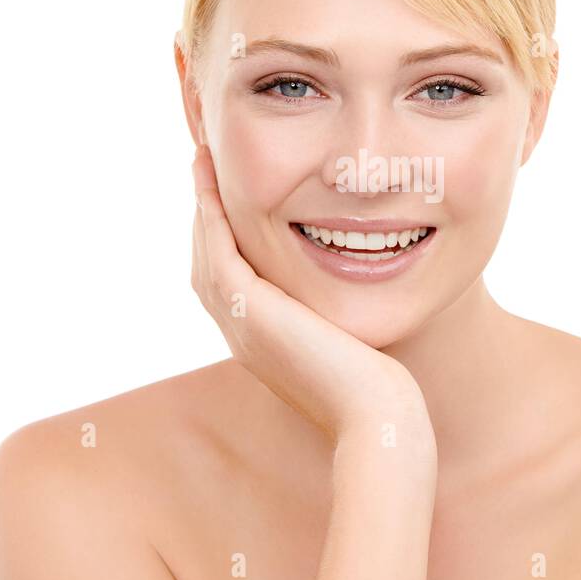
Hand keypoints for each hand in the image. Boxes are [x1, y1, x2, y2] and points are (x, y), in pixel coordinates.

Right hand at [190, 144, 432, 447]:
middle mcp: (240, 334)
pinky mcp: (247, 312)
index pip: (229, 278)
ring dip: (201, 203)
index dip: (225, 235)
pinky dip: (210, 215)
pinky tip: (213, 184)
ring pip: (205, 252)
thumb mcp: (351, 344)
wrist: (374, 417)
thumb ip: (338, 318)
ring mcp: (238, 326)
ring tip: (203, 162)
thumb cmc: (379, 388)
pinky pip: (217, 252)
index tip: (230, 196)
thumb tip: (360, 292)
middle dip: (205, 213)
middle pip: (207, 261)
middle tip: (205, 166)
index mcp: (260, 342)